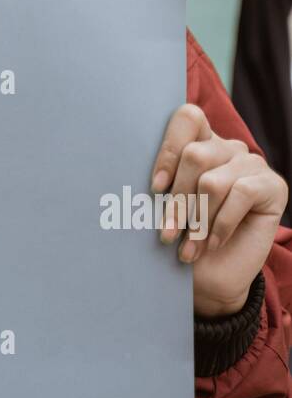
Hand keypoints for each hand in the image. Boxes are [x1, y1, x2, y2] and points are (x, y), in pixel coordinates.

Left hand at [150, 104, 286, 316]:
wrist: (211, 279)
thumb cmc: (182, 238)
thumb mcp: (164, 207)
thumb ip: (159, 182)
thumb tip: (126, 165)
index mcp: (199, 142)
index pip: (187, 118)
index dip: (169, 150)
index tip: (156, 189)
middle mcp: (227, 148)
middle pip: (195, 155)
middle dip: (178, 201)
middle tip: (166, 234)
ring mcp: (252, 164)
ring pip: (213, 181)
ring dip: (197, 221)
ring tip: (187, 248)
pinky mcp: (272, 185)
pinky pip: (241, 193)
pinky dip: (221, 225)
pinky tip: (212, 244)